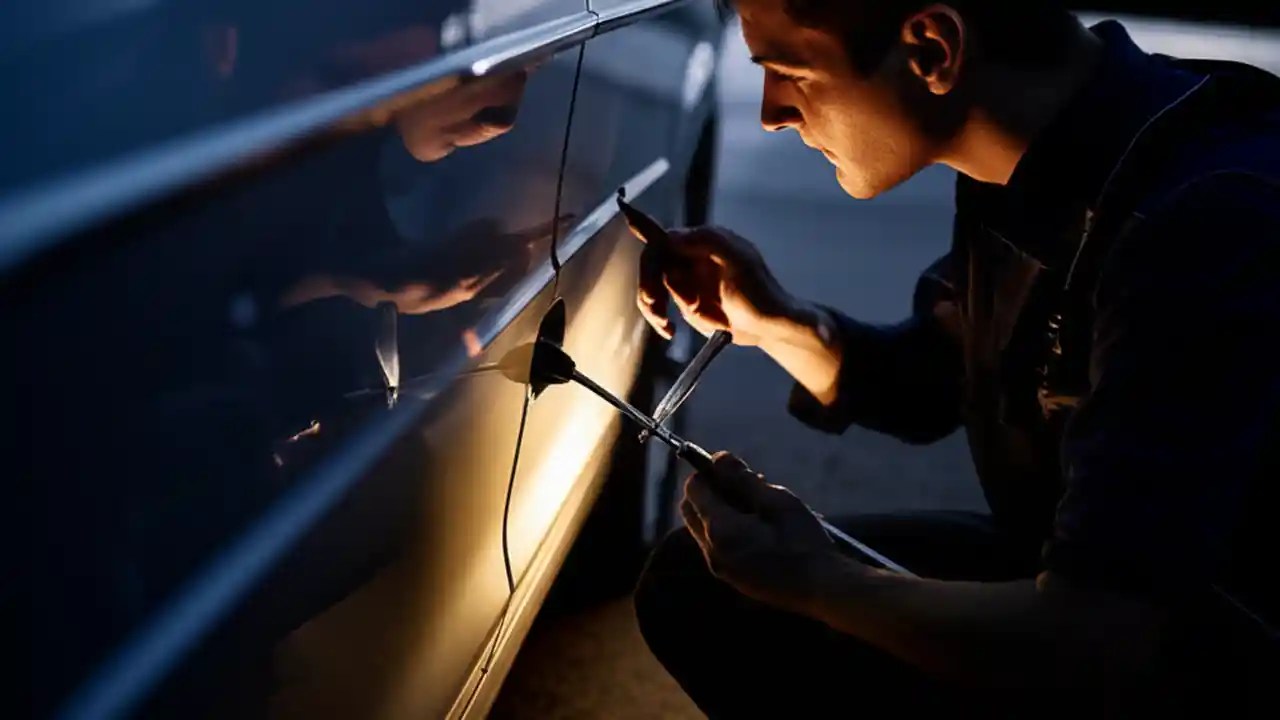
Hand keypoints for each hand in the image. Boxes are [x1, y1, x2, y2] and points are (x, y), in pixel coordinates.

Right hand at [629, 223, 805, 346]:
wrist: (768, 325)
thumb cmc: (758, 290)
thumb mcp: (736, 259)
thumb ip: (706, 242)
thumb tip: (670, 235)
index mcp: (702, 241)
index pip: (663, 242)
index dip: (650, 257)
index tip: (644, 279)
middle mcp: (690, 256)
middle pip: (653, 264)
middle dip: (650, 286)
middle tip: (656, 308)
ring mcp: (687, 279)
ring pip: (653, 287)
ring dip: (656, 306)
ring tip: (666, 324)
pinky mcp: (687, 300)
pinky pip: (661, 306)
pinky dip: (660, 319)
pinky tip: (669, 330)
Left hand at [681, 453, 855, 615]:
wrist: (822, 589)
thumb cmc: (803, 542)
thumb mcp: (777, 501)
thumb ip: (743, 479)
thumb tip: (718, 457)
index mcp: (720, 530)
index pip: (694, 489)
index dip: (708, 472)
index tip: (731, 467)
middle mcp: (711, 551)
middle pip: (691, 510)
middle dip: (709, 491)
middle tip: (743, 485)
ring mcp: (720, 567)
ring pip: (703, 528)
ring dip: (719, 510)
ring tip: (757, 506)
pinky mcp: (731, 577)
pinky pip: (716, 545)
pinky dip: (727, 529)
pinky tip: (759, 528)